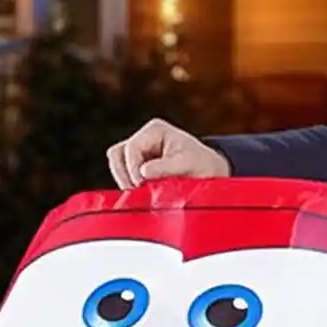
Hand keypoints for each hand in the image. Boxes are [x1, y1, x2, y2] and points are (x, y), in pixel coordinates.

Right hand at [106, 118, 230, 188]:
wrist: (210, 173)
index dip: (132, 168)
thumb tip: (143, 172)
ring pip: (116, 163)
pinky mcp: (136, 165)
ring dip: (123, 180)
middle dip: (124, 174)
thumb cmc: (202, 165)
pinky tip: (141, 195)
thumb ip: (166, 168)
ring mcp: (138, 151)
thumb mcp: (188, 164)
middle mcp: (144, 137)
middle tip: (136, 193)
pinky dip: (128, 184)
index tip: (141, 186)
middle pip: (117, 154)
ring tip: (138, 195)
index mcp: (155, 130)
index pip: (132, 148)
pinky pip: (122, 174)